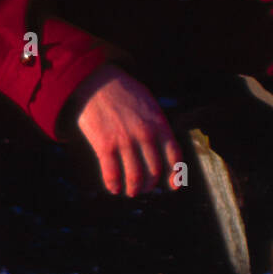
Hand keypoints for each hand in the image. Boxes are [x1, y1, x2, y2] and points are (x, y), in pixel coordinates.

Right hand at [74, 64, 183, 196]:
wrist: (97, 82)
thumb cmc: (123, 93)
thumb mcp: (149, 103)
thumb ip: (158, 124)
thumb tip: (164, 146)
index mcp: (159, 123)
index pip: (174, 155)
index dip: (175, 174)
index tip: (173, 186)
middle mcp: (145, 134)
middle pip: (154, 170)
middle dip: (150, 184)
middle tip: (145, 187)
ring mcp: (125, 141)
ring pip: (135, 177)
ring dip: (134, 189)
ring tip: (131, 191)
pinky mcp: (105, 145)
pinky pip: (112, 174)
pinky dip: (114, 186)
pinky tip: (114, 188)